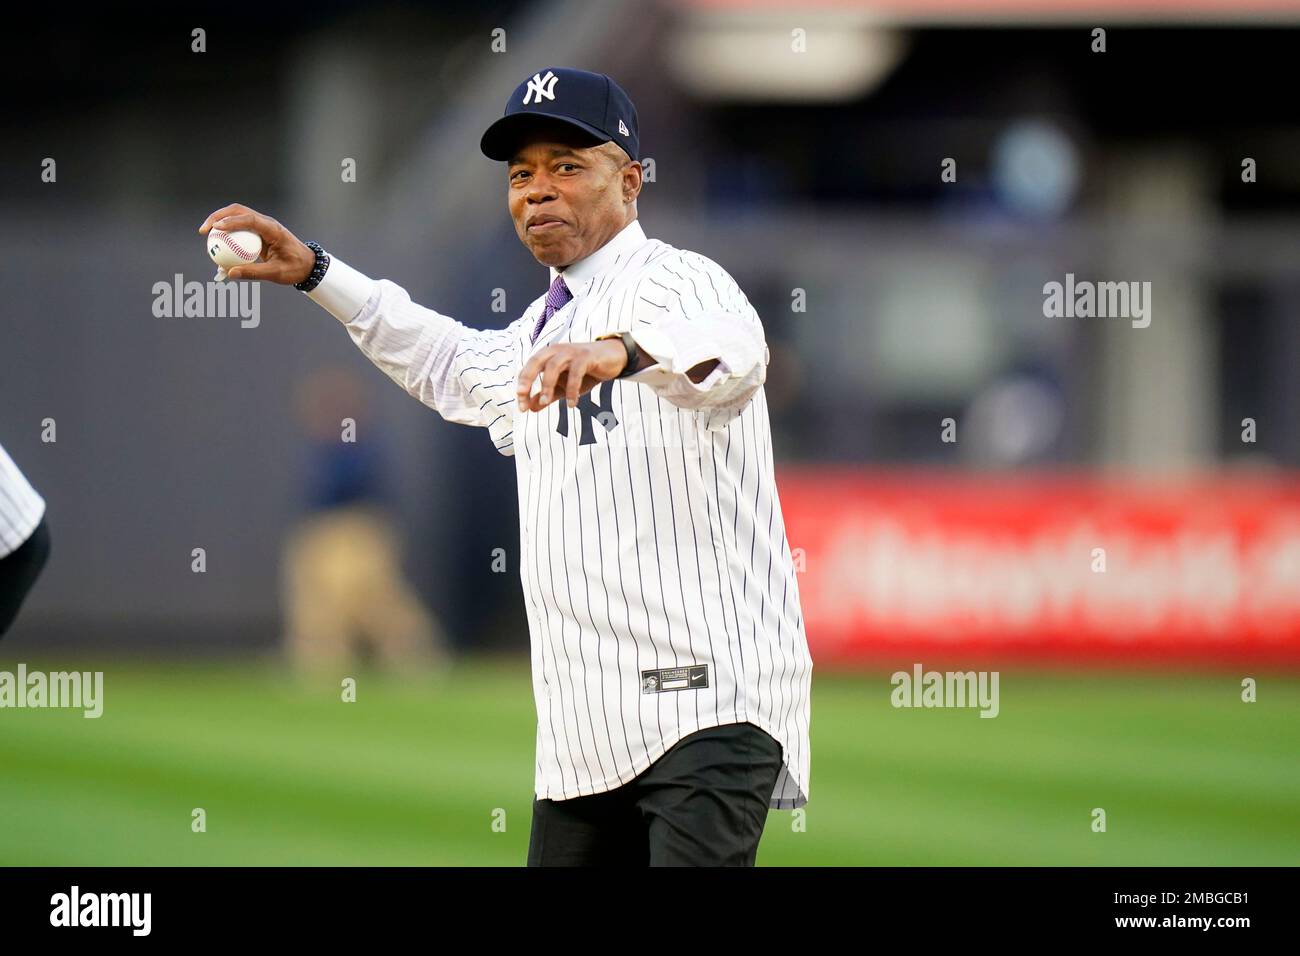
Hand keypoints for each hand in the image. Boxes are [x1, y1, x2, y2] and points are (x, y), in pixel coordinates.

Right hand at [198, 203, 315, 283]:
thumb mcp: (276, 273)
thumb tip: (230, 273)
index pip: (249, 220)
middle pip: (239, 211)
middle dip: (219, 217)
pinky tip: (217, 242)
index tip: (215, 228)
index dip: (231, 222)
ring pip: (237, 216)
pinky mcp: (259, 231)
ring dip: (220, 221)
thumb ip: (254, 273)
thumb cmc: (295, 268)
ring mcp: (262, 226)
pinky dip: (227, 232)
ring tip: (206, 233)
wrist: (308, 265)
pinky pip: (240, 228)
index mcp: (273, 230)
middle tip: (204, 230)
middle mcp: (267, 223)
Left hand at [516, 340, 628, 411]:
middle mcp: (556, 351)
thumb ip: (547, 395)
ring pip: (553, 366)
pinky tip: (572, 404)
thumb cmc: (585, 371)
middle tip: (523, 398)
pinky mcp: (586, 357)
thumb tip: (530, 408)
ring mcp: (571, 352)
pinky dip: (572, 388)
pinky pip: (575, 372)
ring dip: (547, 385)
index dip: (522, 388)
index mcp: (547, 356)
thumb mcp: (563, 386)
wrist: (613, 359)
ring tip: (546, 402)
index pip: (528, 370)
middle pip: (535, 362)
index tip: (522, 408)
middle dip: (527, 379)